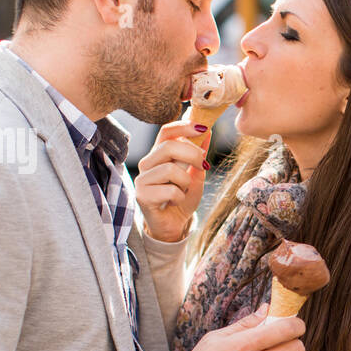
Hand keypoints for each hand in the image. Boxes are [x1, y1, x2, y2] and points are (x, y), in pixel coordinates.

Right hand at [135, 121, 210, 241]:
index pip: (166, 131)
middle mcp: (148, 163)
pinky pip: (170, 190)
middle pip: (169, 146)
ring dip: (186, 181)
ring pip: (170, 169)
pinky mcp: (142, 196)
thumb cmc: (182, 198)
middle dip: (193, 154)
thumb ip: (199, 155)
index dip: (184, 126)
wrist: (174, 225)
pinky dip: (180, 197)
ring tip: (183, 190)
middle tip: (204, 165)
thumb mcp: (195, 174)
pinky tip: (175, 202)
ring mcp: (142, 179)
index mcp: (159, 154)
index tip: (203, 127)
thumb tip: (207, 131)